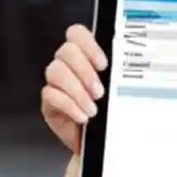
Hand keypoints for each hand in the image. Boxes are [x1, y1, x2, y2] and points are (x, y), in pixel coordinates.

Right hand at [41, 24, 108, 153]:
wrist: (104, 143)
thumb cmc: (113, 114)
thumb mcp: (120, 91)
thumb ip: (119, 76)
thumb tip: (128, 67)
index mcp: (87, 55)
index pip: (77, 34)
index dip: (88, 44)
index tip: (103, 64)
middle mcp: (69, 65)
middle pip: (66, 51)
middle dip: (84, 71)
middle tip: (99, 92)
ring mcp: (56, 83)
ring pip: (55, 71)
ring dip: (76, 90)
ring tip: (92, 108)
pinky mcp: (49, 102)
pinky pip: (50, 95)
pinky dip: (68, 106)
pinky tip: (82, 116)